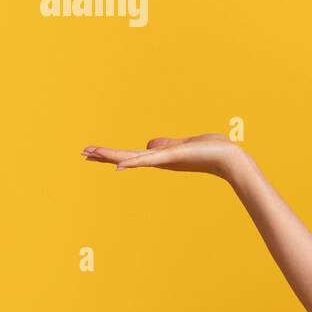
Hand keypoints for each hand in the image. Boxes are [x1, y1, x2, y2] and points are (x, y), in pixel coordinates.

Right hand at [81, 134, 246, 180]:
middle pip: (126, 157)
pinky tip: (118, 166)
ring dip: (111, 156)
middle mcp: (160, 161)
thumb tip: (148, 145)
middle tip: (81, 153)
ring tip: (91, 154)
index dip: (112, 154)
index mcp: (161, 157)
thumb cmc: (211, 151)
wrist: (230, 159)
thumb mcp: (184, 145)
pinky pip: (149, 160)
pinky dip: (133, 162)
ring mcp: (165, 160)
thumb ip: (166, 145)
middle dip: (105, 155)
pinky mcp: (173, 156)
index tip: (92, 152)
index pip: (131, 155)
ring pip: (132, 158)